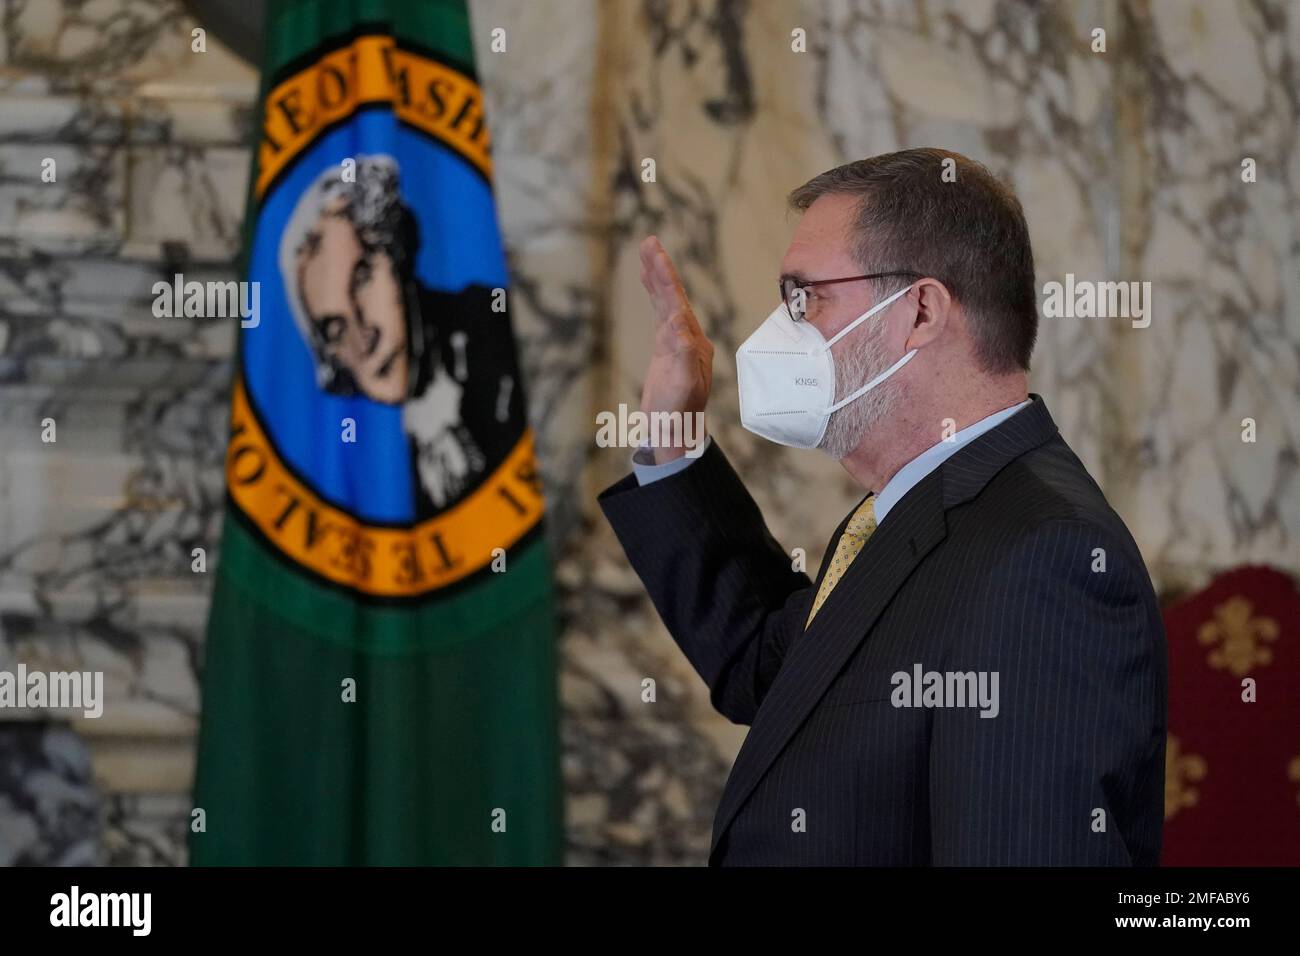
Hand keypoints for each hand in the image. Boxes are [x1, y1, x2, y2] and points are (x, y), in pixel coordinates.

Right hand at [637, 236, 713, 463]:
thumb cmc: (677, 414)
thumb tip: (678, 324)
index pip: (678, 303)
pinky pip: (661, 313)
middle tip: (649, 242)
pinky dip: (655, 295)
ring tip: (646, 253)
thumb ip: (682, 355)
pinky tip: (650, 283)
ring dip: (657, 277)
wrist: (675, 434)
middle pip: (673, 296)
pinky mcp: (667, 349)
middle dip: (661, 269)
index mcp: (694, 344)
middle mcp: (689, 338)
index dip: (665, 278)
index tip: (655, 254)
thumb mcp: (681, 386)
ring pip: (667, 302)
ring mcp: (679, 342)